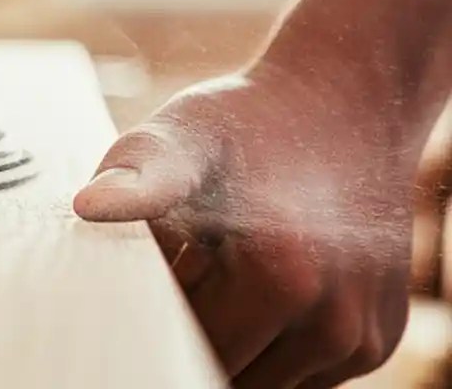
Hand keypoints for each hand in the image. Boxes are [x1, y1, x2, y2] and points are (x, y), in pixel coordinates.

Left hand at [74, 56, 417, 387]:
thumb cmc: (245, 120)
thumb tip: (88, 207)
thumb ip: (138, 176)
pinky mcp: (375, 344)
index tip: (151, 277)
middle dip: (186, 331)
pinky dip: (270, 343)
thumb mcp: (184, 136)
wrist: (344, 102)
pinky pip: (298, 375)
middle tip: (184, 266)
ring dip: (231, 340)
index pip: (179, 349)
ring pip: (260, 381)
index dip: (150, 317)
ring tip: (222, 270)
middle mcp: (333, 321)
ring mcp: (359, 340)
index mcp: (281, 277)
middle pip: (220, 370)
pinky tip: (257, 285)